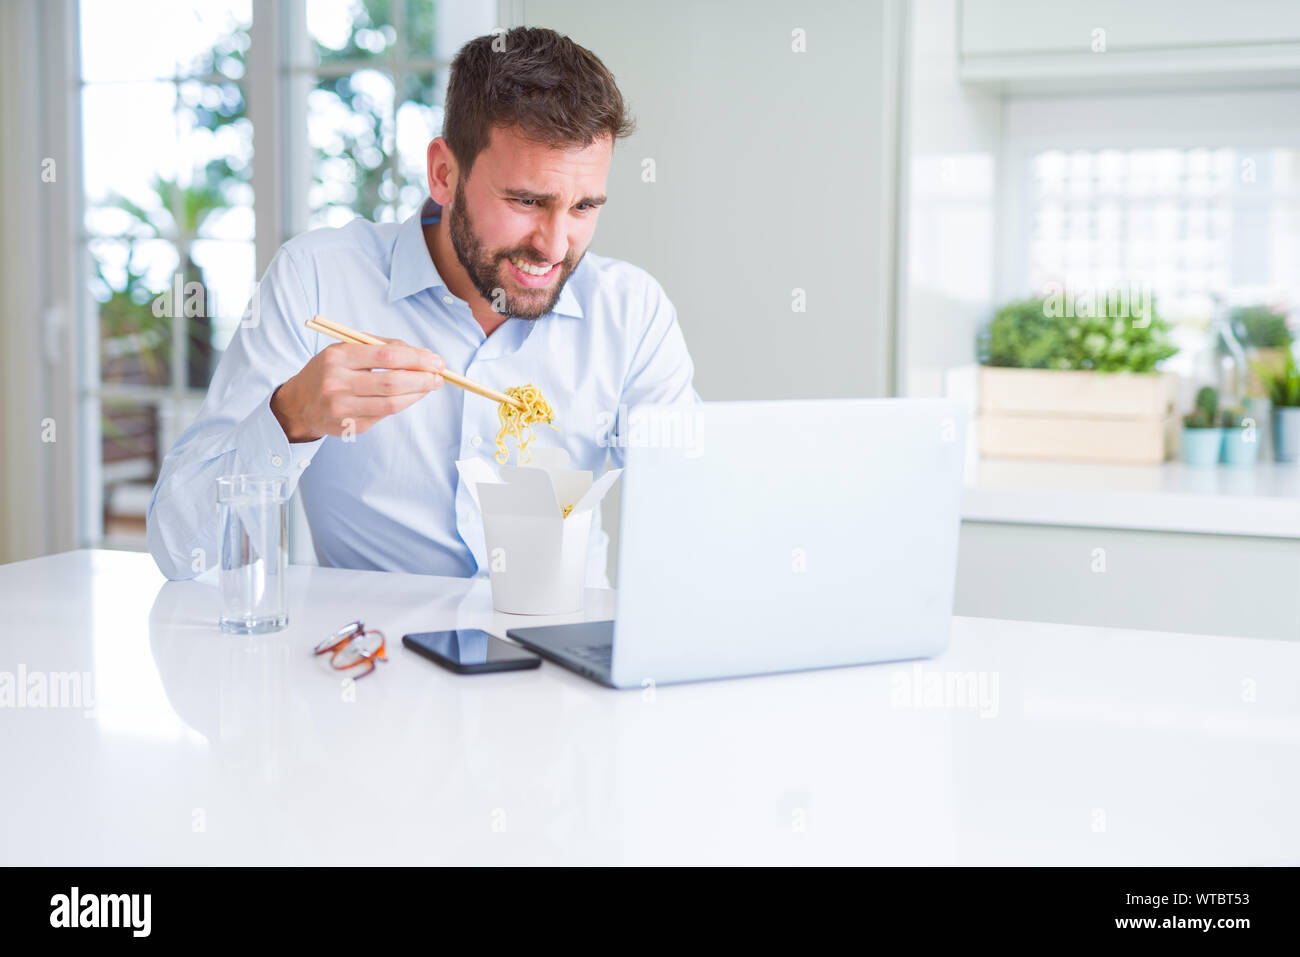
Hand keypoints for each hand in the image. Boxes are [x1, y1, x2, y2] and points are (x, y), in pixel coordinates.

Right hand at [271, 338, 444, 441]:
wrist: (299, 404)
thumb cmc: (330, 371)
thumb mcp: (346, 349)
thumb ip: (380, 347)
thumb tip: (420, 353)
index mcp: (337, 357)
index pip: (386, 356)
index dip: (416, 358)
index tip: (435, 360)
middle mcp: (337, 383)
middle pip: (391, 382)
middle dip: (422, 379)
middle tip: (439, 376)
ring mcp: (342, 408)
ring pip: (391, 404)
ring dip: (417, 394)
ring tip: (430, 385)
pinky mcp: (350, 426)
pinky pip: (384, 415)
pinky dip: (402, 404)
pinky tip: (409, 396)